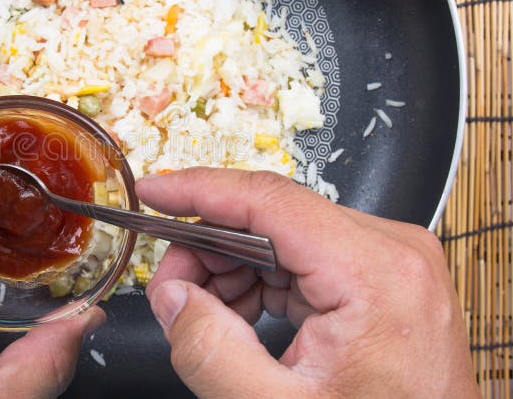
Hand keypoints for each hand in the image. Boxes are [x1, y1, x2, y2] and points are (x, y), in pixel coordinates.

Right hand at [137, 168, 477, 397]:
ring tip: (204, 313)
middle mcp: (390, 251)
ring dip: (231, 266)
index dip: (198, 190)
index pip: (268, 201)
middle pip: (271, 218)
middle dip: (208, 248)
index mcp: (374, 272)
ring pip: (282, 236)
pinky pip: (303, 258)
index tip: (153, 193)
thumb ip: (210, 353)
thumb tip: (171, 297)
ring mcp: (388, 259)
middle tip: (170, 289)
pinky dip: (260, 280)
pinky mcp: (381, 275)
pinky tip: (238, 314)